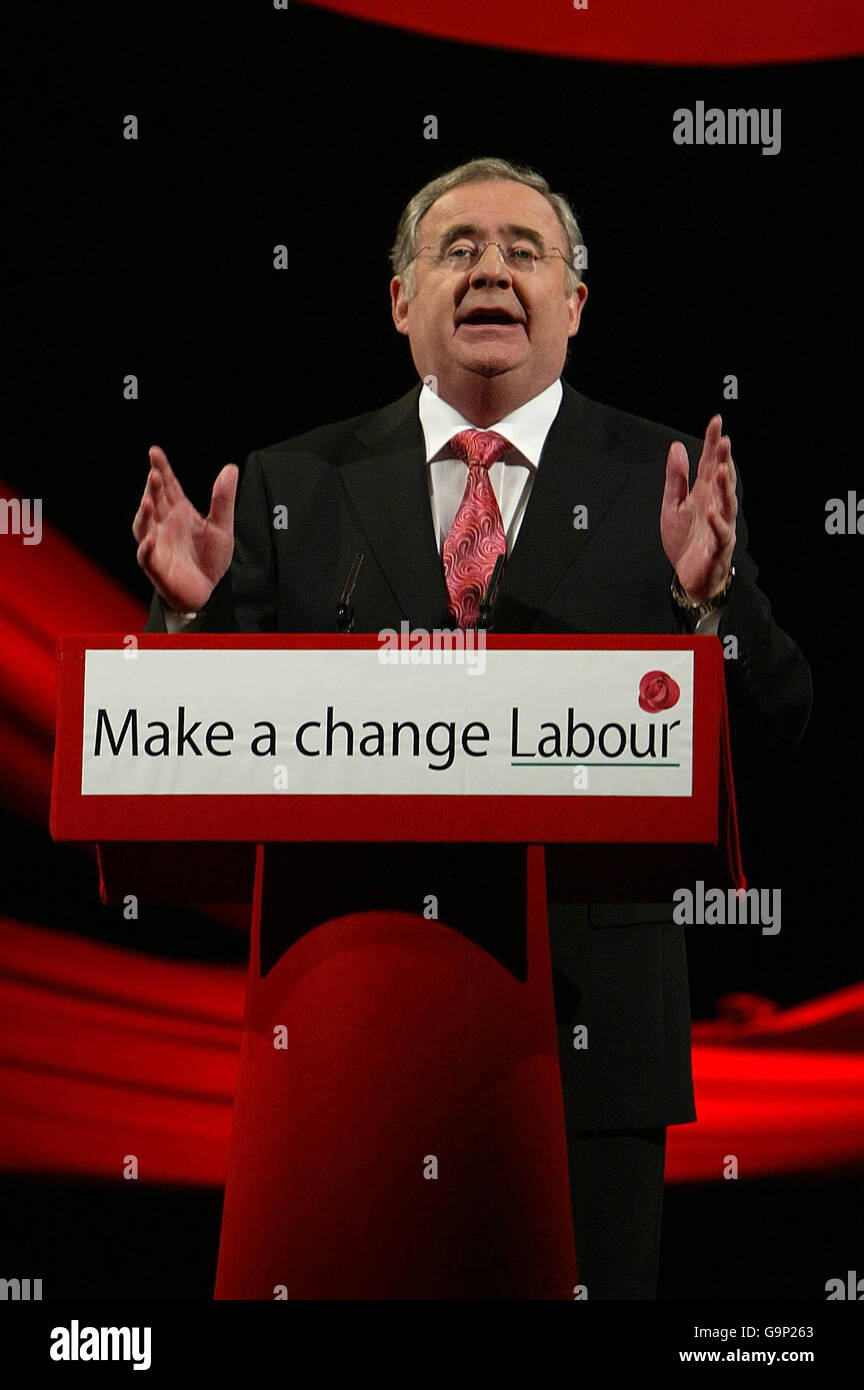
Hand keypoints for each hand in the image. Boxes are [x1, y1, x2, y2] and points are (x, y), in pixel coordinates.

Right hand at [132, 446, 237, 612]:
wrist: (208, 590)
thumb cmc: (209, 558)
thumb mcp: (222, 526)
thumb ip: (223, 499)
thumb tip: (230, 468)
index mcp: (178, 511)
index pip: (167, 485)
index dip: (161, 468)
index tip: (154, 452)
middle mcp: (164, 524)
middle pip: (154, 501)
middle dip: (152, 487)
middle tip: (155, 472)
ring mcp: (157, 544)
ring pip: (143, 526)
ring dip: (143, 514)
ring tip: (148, 501)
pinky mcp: (156, 566)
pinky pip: (146, 556)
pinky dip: (146, 548)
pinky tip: (150, 540)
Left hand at [661, 414, 736, 601]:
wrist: (689, 577)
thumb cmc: (685, 541)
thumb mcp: (673, 505)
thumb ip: (676, 478)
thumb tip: (677, 447)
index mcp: (704, 494)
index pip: (710, 463)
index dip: (713, 443)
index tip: (716, 421)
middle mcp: (715, 506)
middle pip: (722, 480)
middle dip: (724, 460)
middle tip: (724, 441)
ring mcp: (719, 526)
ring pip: (727, 504)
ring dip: (726, 487)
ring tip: (723, 470)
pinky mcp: (717, 547)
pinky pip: (720, 534)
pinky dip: (717, 523)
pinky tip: (712, 511)